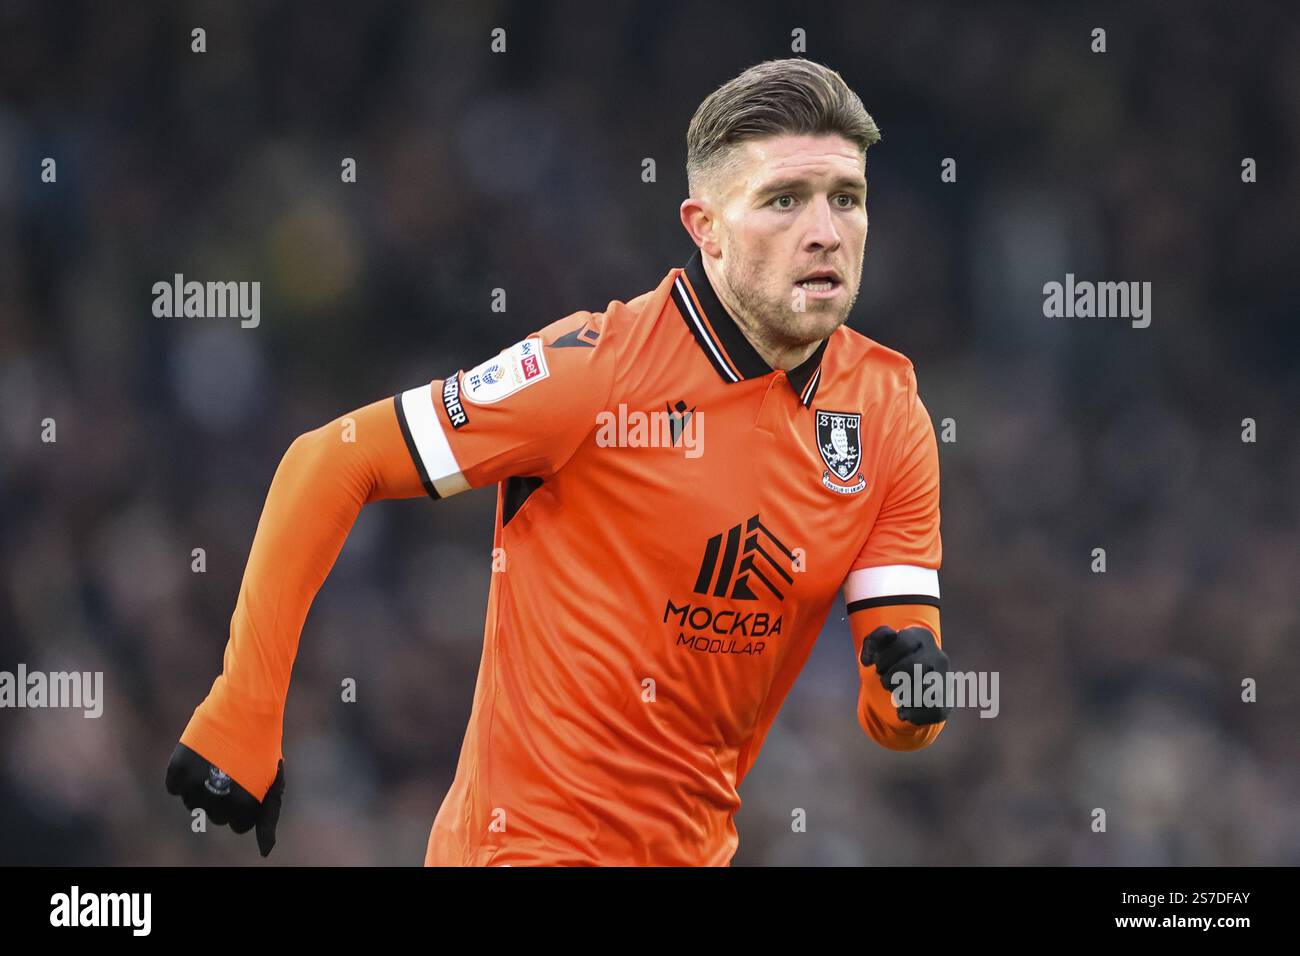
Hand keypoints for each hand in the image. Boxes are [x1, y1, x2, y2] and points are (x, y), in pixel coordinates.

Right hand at [165, 743, 284, 856]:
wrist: (247, 702)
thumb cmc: (263, 742)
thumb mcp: (272, 779)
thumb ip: (267, 815)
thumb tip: (265, 851)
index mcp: (245, 803)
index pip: (240, 826)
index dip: (246, 804)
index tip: (250, 783)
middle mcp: (219, 797)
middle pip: (216, 817)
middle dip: (225, 798)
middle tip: (233, 771)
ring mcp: (196, 783)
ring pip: (193, 804)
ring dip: (202, 789)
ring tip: (217, 763)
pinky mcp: (178, 767)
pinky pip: (174, 787)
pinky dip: (183, 777)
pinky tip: (199, 759)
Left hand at [860, 625, 950, 724]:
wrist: (912, 677)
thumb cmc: (893, 658)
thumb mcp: (881, 645)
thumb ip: (872, 642)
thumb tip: (868, 660)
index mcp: (922, 637)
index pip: (902, 643)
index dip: (883, 658)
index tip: (878, 665)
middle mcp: (938, 656)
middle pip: (913, 667)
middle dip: (891, 678)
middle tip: (885, 682)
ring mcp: (945, 680)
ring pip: (925, 690)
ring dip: (902, 696)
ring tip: (896, 695)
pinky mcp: (945, 703)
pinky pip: (934, 711)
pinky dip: (912, 714)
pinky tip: (902, 711)